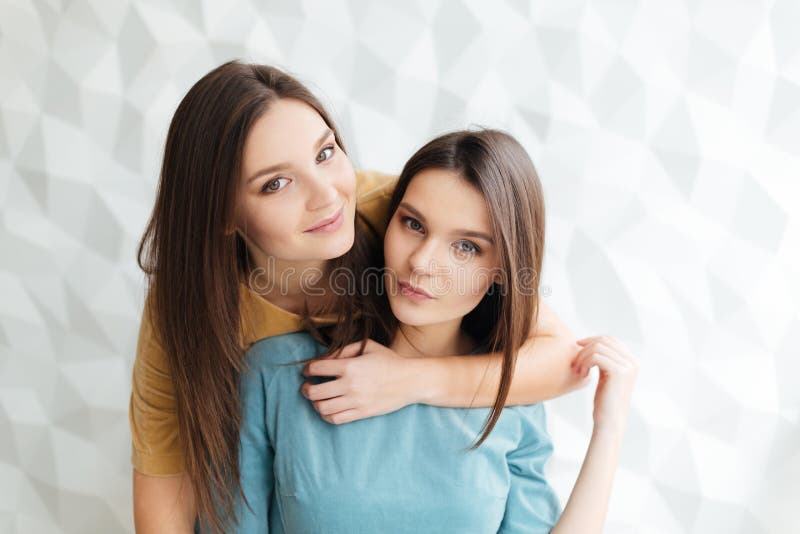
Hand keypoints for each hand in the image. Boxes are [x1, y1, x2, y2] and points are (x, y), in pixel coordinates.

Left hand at [299, 339, 417, 424]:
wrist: (410, 381)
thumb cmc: (388, 361)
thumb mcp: (368, 346)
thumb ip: (344, 349)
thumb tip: (324, 358)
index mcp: (349, 366)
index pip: (316, 369)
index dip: (307, 369)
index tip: (307, 371)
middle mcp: (350, 385)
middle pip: (314, 392)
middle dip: (306, 389)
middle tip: (307, 386)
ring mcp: (355, 401)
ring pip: (322, 408)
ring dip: (315, 403)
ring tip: (317, 398)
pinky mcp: (361, 413)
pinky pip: (336, 419)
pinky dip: (326, 415)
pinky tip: (328, 409)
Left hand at [572, 335, 638, 432]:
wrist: (609, 422)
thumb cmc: (605, 401)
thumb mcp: (606, 376)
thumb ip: (605, 359)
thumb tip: (591, 341)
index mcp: (632, 361)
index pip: (610, 339)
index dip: (592, 340)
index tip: (578, 347)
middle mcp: (633, 362)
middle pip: (604, 340)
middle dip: (586, 347)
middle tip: (576, 361)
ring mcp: (627, 366)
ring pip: (598, 347)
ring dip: (583, 356)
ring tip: (578, 370)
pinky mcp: (619, 372)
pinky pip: (595, 356)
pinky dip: (585, 362)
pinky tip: (582, 374)